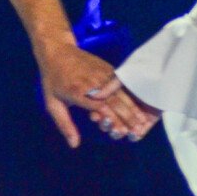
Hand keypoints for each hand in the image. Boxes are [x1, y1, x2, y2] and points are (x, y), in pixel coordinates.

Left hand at [35, 38, 155, 145]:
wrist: (57, 51)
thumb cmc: (53, 80)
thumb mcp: (53, 105)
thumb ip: (65, 125)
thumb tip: (74, 145)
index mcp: (79, 92)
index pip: (100, 108)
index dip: (113, 120)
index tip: (123, 132)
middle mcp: (93, 83)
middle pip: (114, 101)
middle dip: (128, 116)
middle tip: (139, 130)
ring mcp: (101, 74)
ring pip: (121, 92)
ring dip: (133, 106)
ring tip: (143, 119)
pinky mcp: (107, 68)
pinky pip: (121, 83)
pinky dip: (131, 94)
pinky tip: (140, 102)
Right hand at [88, 76, 160, 138]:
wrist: (165, 77)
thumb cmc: (143, 74)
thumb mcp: (123, 78)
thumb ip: (109, 87)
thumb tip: (94, 96)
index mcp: (116, 97)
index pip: (102, 110)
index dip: (97, 114)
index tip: (95, 116)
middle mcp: (123, 109)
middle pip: (109, 122)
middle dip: (105, 124)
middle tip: (106, 121)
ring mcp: (134, 118)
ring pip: (120, 130)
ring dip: (116, 131)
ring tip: (116, 129)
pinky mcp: (145, 125)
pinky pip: (135, 136)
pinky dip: (132, 136)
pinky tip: (130, 132)